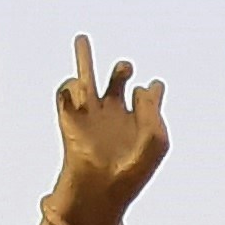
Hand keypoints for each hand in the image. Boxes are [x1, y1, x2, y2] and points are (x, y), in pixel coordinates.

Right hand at [52, 36, 167, 224]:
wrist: (102, 186)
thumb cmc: (134, 169)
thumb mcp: (156, 141)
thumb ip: (154, 111)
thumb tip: (140, 88)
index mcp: (139, 120)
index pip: (148, 97)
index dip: (154, 91)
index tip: (156, 88)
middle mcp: (115, 113)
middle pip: (117, 81)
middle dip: (121, 69)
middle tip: (126, 68)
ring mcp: (92, 113)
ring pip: (87, 77)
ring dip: (85, 57)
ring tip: (82, 38)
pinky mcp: (69, 115)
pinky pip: (68, 89)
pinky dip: (74, 85)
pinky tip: (82, 95)